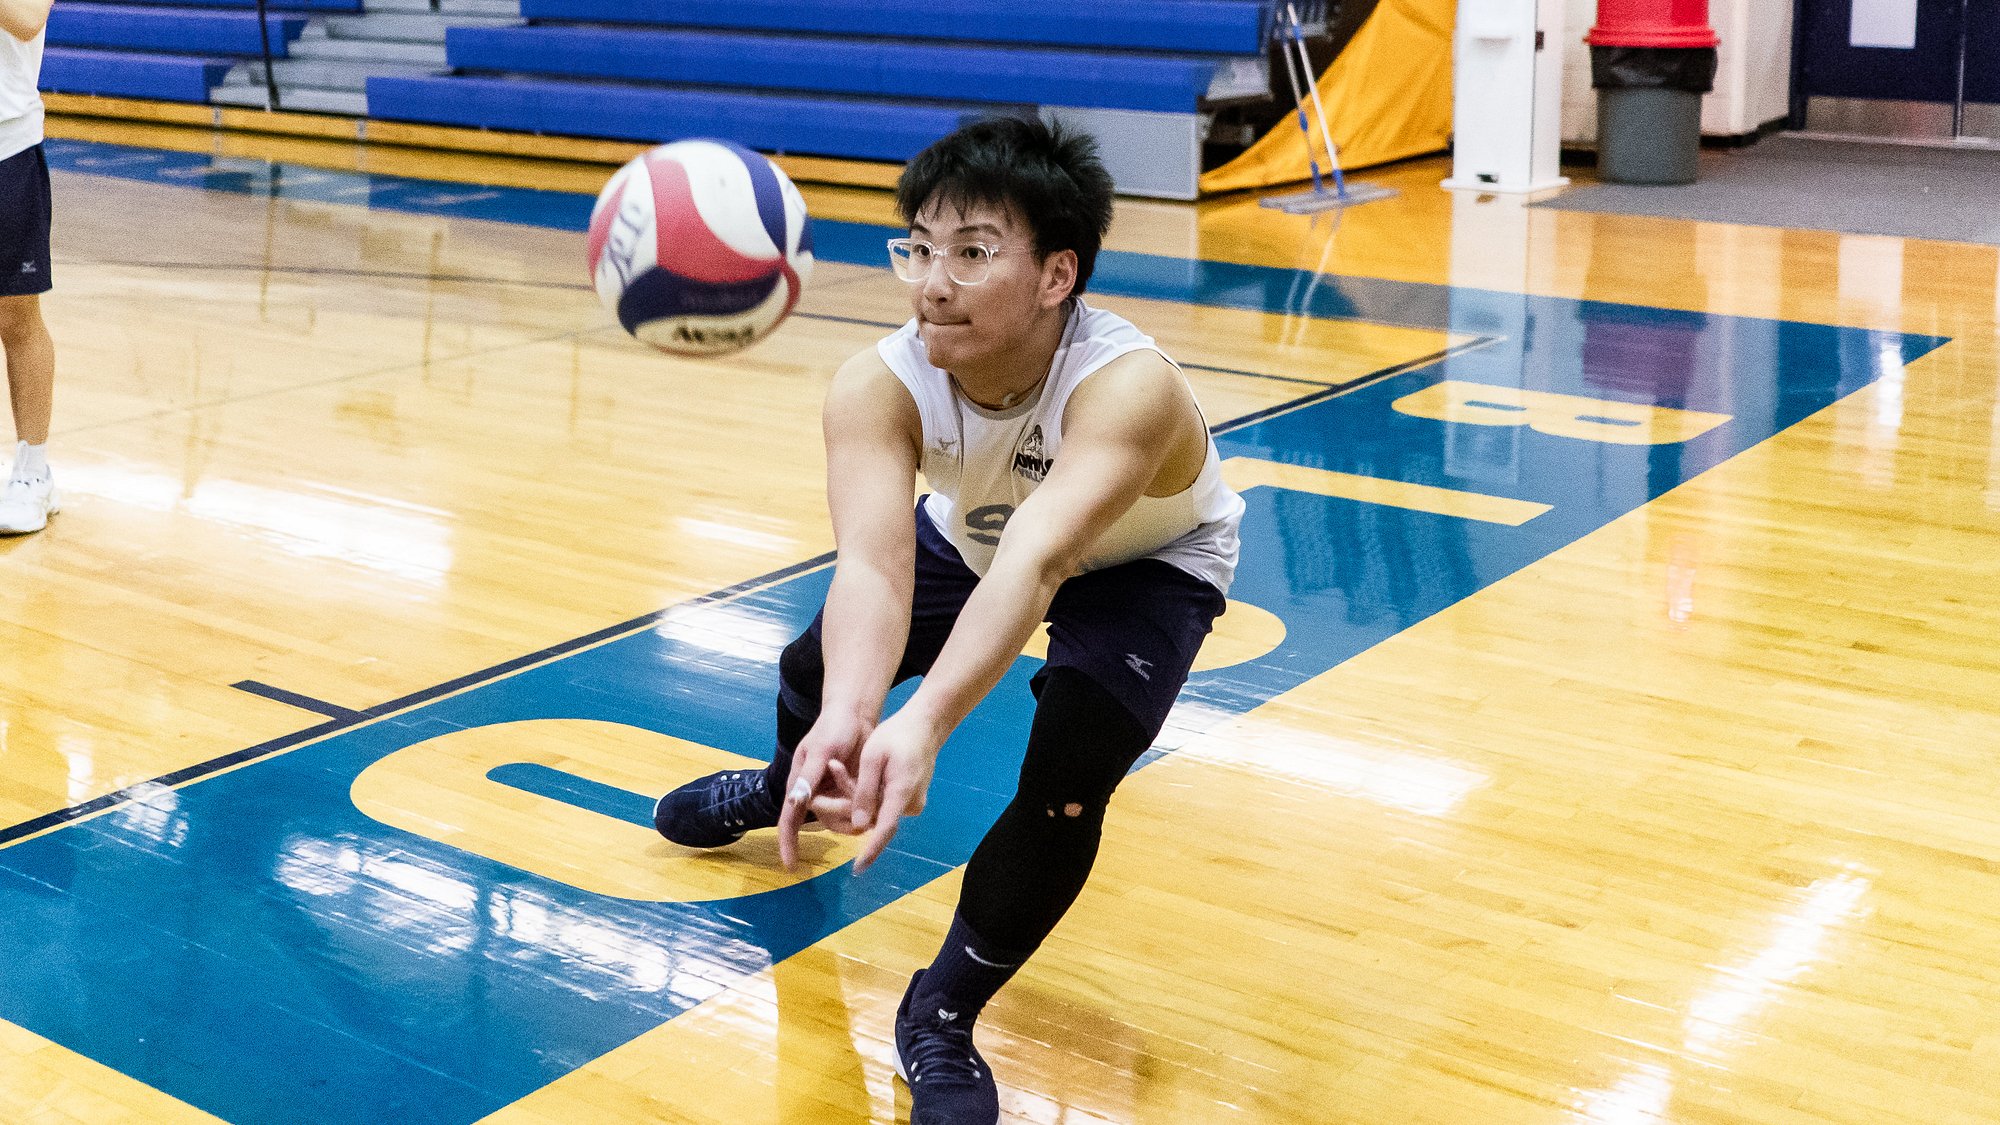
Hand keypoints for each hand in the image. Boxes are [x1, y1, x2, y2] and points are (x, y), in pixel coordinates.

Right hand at [778, 711, 869, 868]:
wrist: (856, 714)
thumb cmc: (833, 728)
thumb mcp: (822, 751)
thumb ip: (808, 777)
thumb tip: (794, 802)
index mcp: (799, 784)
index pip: (789, 820)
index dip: (788, 844)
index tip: (791, 867)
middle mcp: (813, 793)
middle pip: (825, 820)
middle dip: (841, 811)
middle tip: (857, 793)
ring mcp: (832, 793)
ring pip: (843, 818)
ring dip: (856, 809)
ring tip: (868, 788)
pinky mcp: (850, 791)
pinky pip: (857, 809)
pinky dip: (865, 805)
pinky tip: (875, 793)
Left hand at [850, 706, 943, 874]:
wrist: (926, 725)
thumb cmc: (897, 735)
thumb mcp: (873, 757)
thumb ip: (864, 791)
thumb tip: (857, 824)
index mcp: (901, 792)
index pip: (885, 829)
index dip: (871, 850)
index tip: (857, 868)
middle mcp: (910, 804)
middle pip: (873, 818)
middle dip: (846, 806)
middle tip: (819, 789)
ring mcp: (913, 802)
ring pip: (877, 810)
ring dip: (856, 797)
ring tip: (836, 767)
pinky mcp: (911, 799)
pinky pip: (885, 803)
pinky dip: (868, 794)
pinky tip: (856, 775)